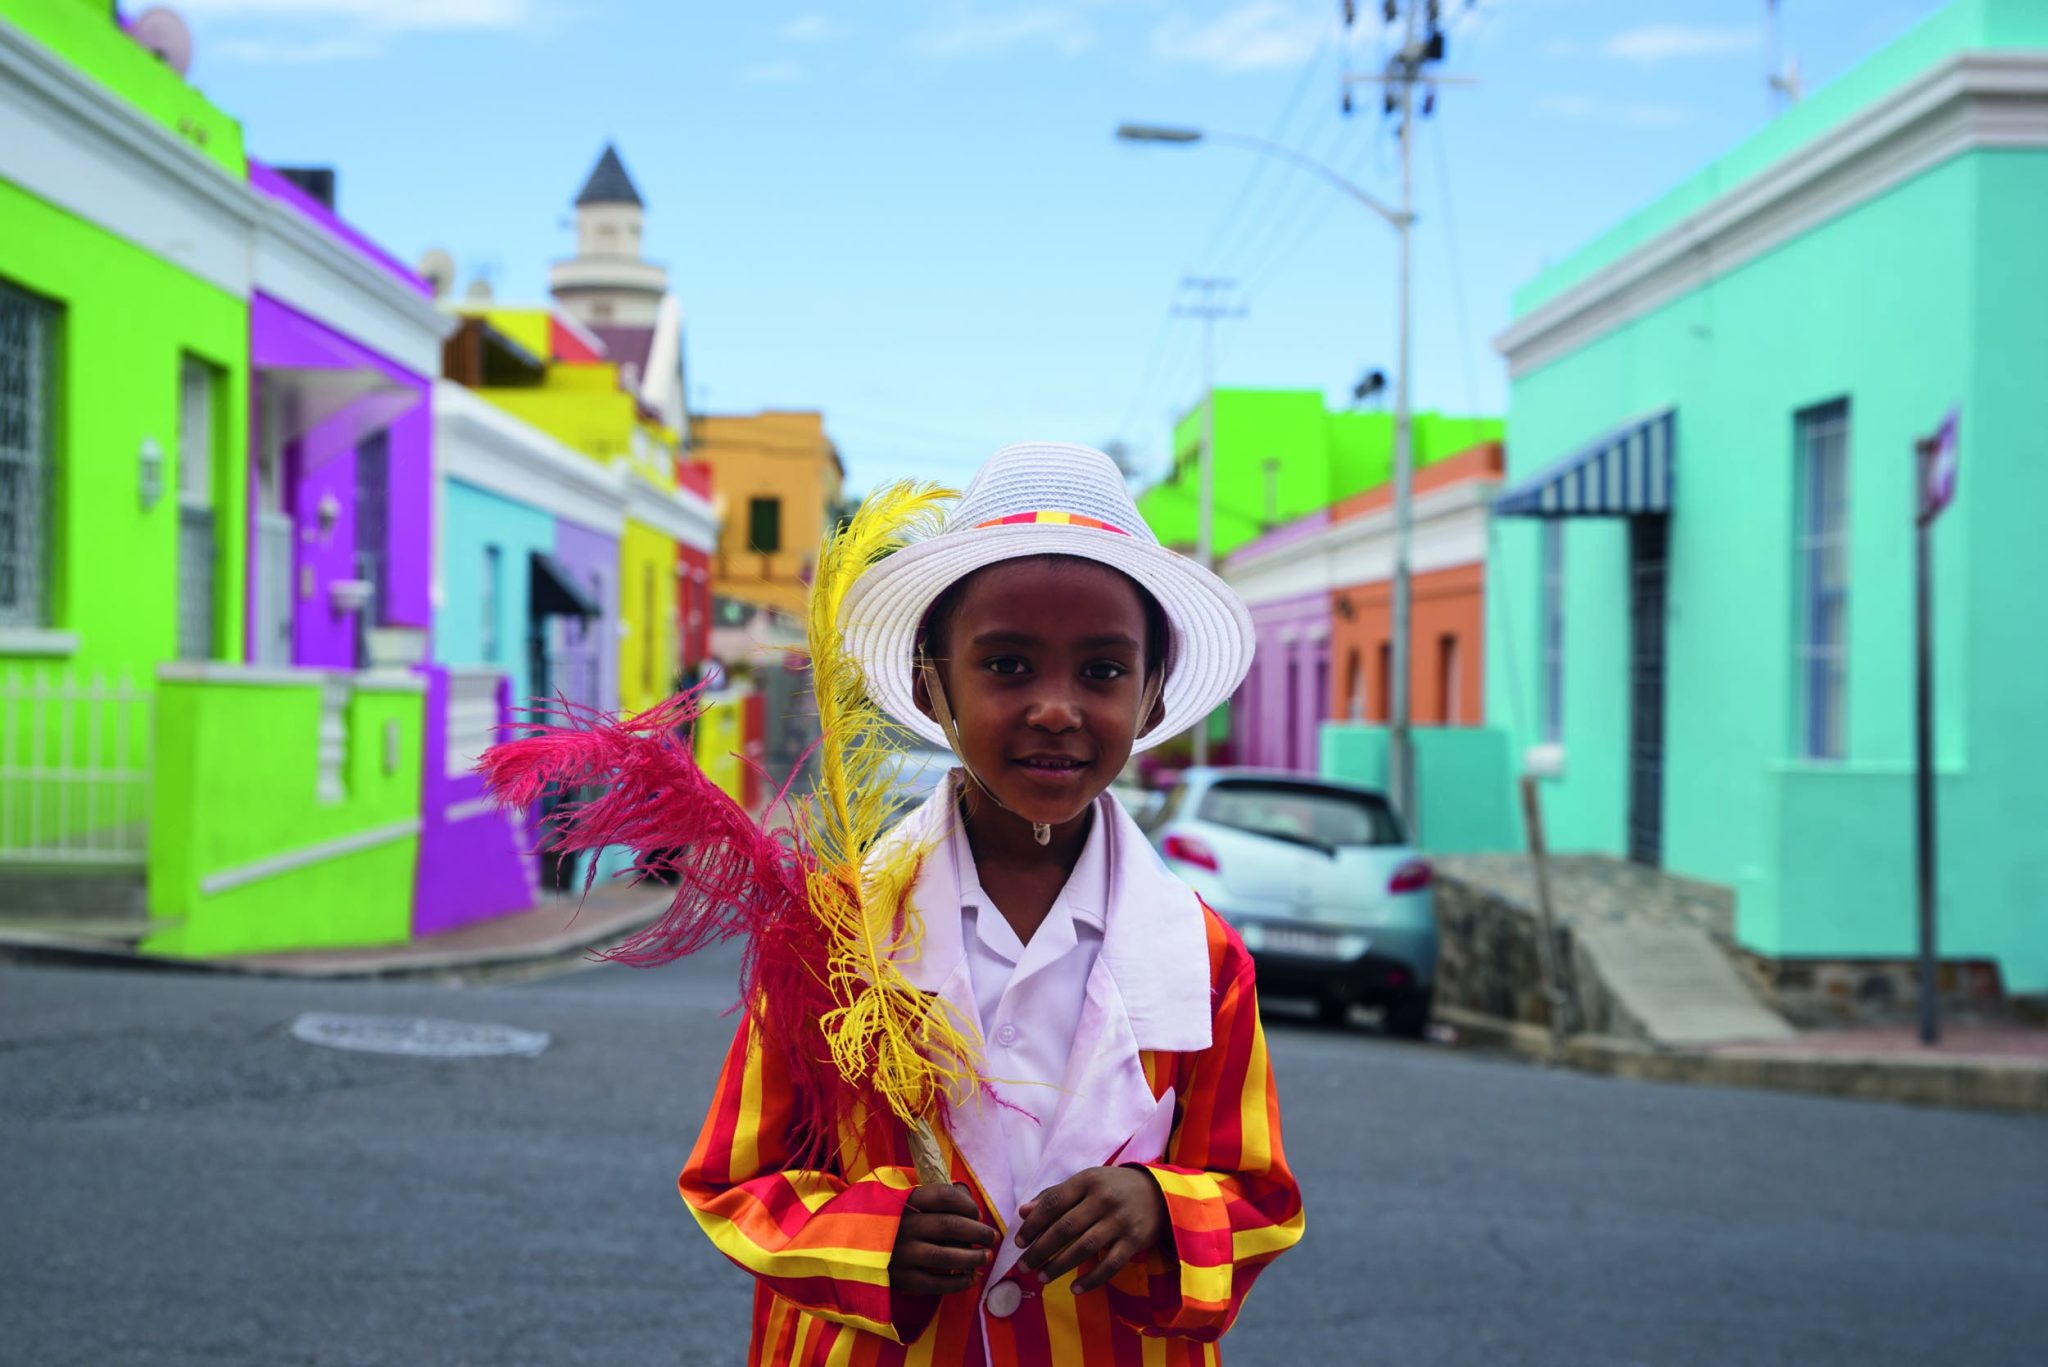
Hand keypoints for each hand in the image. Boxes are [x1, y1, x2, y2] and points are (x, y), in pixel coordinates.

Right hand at [891, 1183, 998, 1297]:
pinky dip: (958, 1282)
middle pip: (950, 1225)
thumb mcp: (903, 1204)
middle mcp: (903, 1226)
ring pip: (946, 1256)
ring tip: (986, 1256)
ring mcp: (902, 1254)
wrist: (853, 1250)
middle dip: (978, 1232)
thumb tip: (973, 1212)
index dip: (967, 1204)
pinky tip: (971, 1278)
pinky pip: (936, 1283)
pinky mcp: (902, 1280)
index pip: (943, 1196)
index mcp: (904, 1202)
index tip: (977, 1213)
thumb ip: (932, 1203)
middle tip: (992, 1237)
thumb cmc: (890, 1224)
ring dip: (973, 1257)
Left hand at [1014, 1166, 1168, 1293]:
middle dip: (1041, 1249)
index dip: (1034, 1223)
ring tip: (1042, 1277)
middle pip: (1065, 1227)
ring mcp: (1120, 1220)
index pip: (1054, 1202)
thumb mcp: (1086, 1182)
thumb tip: (1023, 1212)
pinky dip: (1091, 1279)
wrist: (1159, 1193)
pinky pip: (1110, 1265)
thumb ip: (1054, 1195)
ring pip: (1084, 1247)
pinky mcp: (1135, 1241)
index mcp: (1087, 1181)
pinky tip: (1074, 1289)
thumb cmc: (1113, 1188)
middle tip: (1024, 1266)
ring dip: (1060, 1265)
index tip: (1019, 1242)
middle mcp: (1103, 1199)